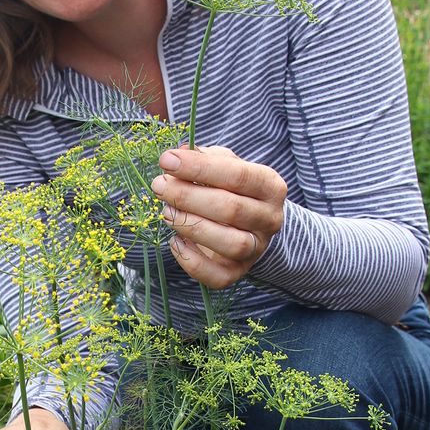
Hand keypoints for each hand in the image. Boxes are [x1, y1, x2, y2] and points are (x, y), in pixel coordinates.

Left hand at [151, 146, 286, 288]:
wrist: (249, 227)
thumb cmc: (231, 190)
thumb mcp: (225, 166)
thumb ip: (205, 158)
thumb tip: (178, 154)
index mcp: (270, 186)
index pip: (237, 175)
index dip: (199, 168)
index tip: (167, 160)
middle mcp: (270, 219)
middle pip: (230, 209)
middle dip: (188, 196)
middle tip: (159, 186)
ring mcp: (256, 249)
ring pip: (229, 243)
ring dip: (191, 226)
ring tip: (167, 212)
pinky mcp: (238, 272)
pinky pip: (217, 275)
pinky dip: (191, 261)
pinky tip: (175, 241)